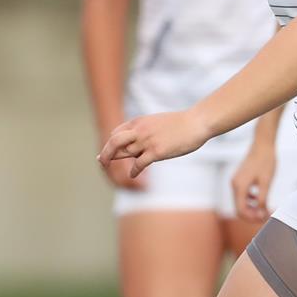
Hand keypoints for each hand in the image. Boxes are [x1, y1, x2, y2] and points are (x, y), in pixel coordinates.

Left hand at [98, 110, 212, 177]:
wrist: (196, 123)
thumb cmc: (181, 123)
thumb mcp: (158, 121)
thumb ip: (147, 129)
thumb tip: (142, 139)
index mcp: (139, 122)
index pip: (117, 132)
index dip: (112, 142)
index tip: (109, 150)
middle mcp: (140, 130)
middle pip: (114, 142)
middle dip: (105, 152)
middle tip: (100, 162)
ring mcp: (147, 141)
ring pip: (123, 152)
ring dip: (114, 161)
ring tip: (108, 168)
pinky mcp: (156, 152)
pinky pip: (139, 164)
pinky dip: (134, 171)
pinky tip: (133, 175)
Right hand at [229, 143, 277, 221]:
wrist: (263, 144)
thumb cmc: (265, 161)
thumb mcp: (266, 183)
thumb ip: (262, 200)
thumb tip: (261, 214)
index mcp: (239, 186)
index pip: (241, 210)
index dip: (252, 218)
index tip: (264, 219)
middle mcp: (234, 185)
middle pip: (240, 208)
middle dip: (253, 215)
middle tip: (266, 216)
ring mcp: (236, 182)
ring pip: (241, 202)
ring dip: (252, 208)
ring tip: (266, 209)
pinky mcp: (240, 179)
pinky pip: (243, 195)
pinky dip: (251, 201)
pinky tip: (262, 200)